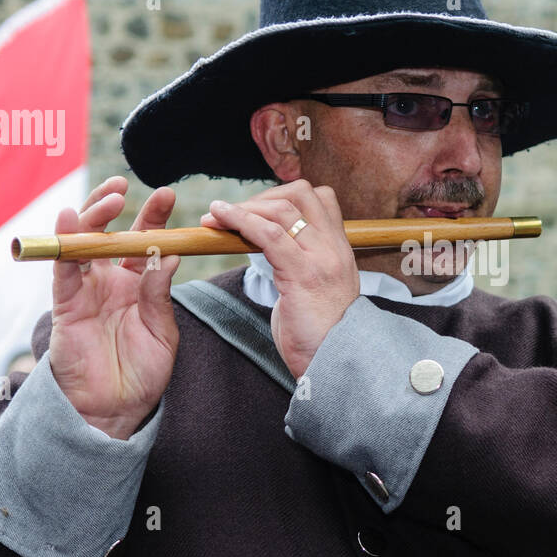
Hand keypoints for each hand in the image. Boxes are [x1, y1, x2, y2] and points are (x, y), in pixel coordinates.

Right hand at [48, 177, 181, 439]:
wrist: (116, 411)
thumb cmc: (142, 373)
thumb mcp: (162, 331)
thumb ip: (159, 295)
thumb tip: (166, 256)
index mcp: (135, 282)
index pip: (142, 239)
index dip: (151, 215)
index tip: (165, 194)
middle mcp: (107, 280)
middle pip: (105, 231)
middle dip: (111, 204)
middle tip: (125, 184)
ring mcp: (84, 291)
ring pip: (80, 243)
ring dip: (91, 217)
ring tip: (109, 198)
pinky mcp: (65, 306)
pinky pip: (62, 271)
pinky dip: (64, 247)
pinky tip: (67, 221)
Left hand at [201, 179, 358, 379]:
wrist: (337, 363)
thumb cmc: (321, 335)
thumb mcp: (318, 291)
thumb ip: (303, 267)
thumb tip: (277, 254)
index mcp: (339, 250)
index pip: (321, 198)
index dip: (286, 195)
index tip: (258, 210)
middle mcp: (334, 248)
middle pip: (301, 193)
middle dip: (263, 196)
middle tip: (234, 213)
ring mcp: (321, 259)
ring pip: (282, 209)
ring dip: (243, 207)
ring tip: (216, 215)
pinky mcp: (303, 275)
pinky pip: (269, 235)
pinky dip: (240, 221)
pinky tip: (218, 220)